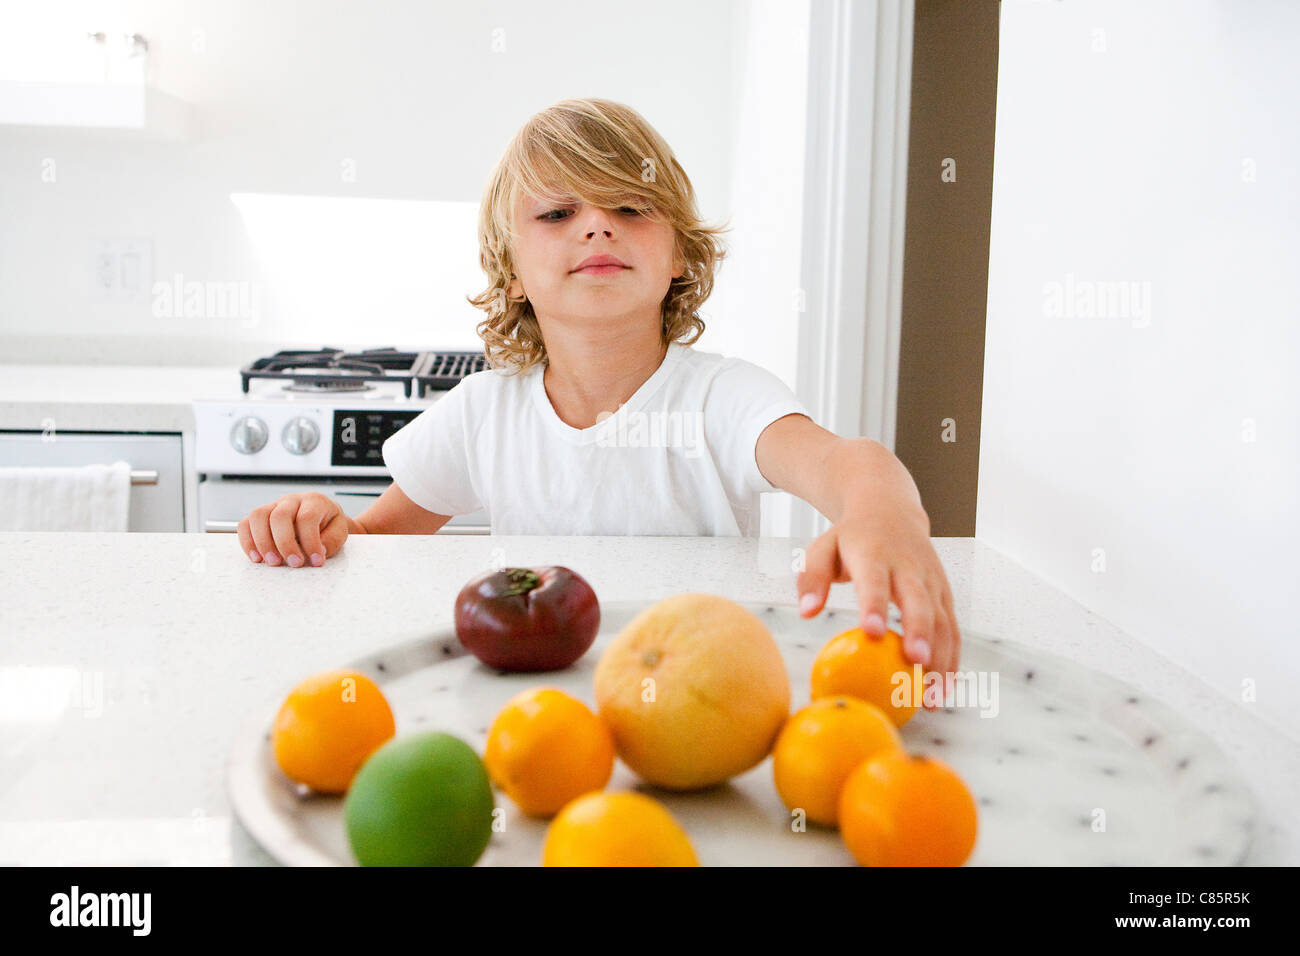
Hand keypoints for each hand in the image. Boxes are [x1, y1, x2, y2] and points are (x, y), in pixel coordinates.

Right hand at [236, 492, 348, 567]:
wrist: (323, 518)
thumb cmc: (329, 526)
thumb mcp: (340, 531)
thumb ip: (332, 540)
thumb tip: (319, 550)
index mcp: (314, 501)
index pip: (307, 518)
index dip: (310, 541)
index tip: (316, 561)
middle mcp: (291, 500)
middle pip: (280, 516)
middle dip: (285, 543)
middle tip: (294, 564)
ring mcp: (273, 505)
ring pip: (258, 516)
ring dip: (263, 542)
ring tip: (273, 562)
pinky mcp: (260, 517)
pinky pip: (245, 524)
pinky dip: (248, 542)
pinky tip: (257, 558)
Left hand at [796, 505, 958, 710]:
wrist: (891, 512)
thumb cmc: (850, 539)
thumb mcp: (822, 547)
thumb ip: (812, 577)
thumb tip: (806, 612)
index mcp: (875, 554)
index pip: (875, 580)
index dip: (875, 605)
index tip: (872, 632)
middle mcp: (909, 568)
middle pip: (919, 602)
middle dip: (920, 632)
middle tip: (916, 663)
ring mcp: (932, 582)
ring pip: (943, 621)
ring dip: (942, 659)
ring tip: (933, 698)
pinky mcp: (944, 595)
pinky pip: (952, 629)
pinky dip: (952, 660)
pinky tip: (943, 690)